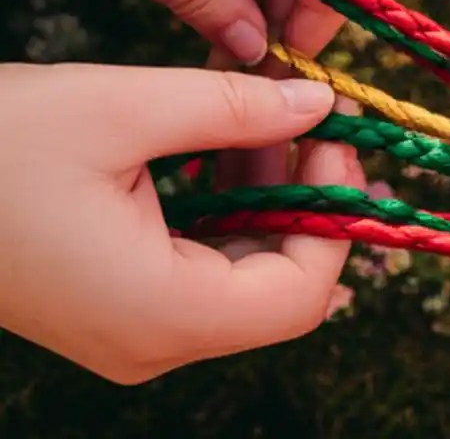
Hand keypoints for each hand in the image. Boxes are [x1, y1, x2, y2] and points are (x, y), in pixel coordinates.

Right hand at [0, 63, 363, 383]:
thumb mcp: (118, 109)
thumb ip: (231, 109)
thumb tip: (319, 107)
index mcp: (160, 312)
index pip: (300, 295)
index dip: (335, 217)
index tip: (336, 142)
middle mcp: (151, 341)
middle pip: (280, 290)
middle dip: (305, 201)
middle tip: (310, 123)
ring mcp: (130, 331)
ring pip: (241, 276)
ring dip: (266, 196)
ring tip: (264, 118)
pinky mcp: (113, 306)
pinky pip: (199, 268)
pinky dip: (224, 208)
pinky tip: (221, 143)